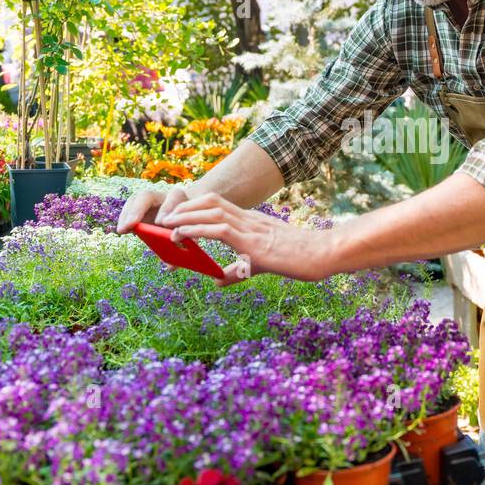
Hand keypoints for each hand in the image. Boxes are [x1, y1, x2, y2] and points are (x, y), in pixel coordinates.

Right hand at [116, 185, 187, 233]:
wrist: (181, 221)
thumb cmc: (187, 226)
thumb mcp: (189, 230)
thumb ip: (183, 235)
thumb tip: (172, 252)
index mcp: (179, 198)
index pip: (174, 197)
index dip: (167, 209)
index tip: (161, 222)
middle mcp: (161, 195)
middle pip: (146, 195)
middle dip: (138, 210)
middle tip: (132, 224)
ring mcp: (147, 200)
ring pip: (134, 201)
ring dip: (127, 215)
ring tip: (122, 230)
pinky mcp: (137, 207)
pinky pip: (128, 209)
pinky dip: (124, 220)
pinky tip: (122, 231)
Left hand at [166, 193, 339, 285]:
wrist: (320, 256)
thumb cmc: (297, 260)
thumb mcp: (260, 265)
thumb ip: (237, 270)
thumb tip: (216, 281)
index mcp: (251, 221)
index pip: (218, 205)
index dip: (194, 207)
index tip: (176, 215)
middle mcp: (248, 219)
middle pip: (210, 202)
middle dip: (185, 208)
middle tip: (164, 219)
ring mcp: (250, 228)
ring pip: (211, 213)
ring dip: (185, 217)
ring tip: (166, 225)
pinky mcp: (252, 241)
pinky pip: (218, 230)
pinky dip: (195, 230)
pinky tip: (181, 236)